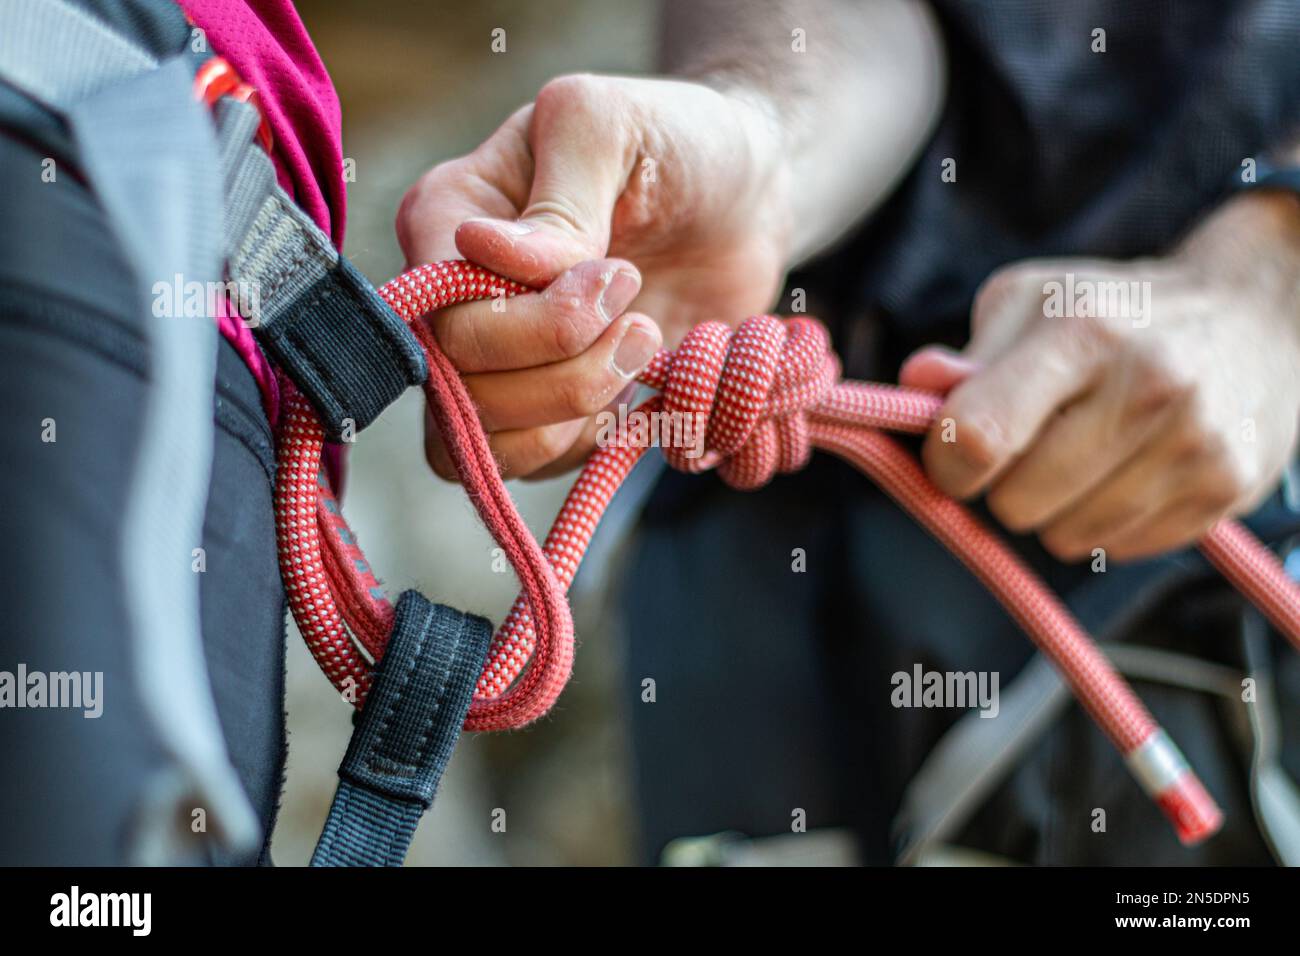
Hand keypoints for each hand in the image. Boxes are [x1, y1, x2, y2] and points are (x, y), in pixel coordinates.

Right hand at [397, 74, 792, 478]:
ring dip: (578, 405)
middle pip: (461, 381)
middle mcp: (453, 297)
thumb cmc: (672, 145)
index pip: (442, 312)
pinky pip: (533, 462)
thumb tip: (485, 252)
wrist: (741, 202)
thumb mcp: (613, 127)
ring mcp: (493, 362)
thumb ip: (556, 196)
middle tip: (641, 311)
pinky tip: (639, 383)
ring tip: (646, 343)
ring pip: (483, 440)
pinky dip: (593, 440)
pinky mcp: (542, 411)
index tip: (618, 275)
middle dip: (566, 363)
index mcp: (447, 217)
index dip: (531, 319)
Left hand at [901, 193, 1299, 562]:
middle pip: (1017, 502)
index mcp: (1083, 331)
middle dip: (1005, 482)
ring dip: (1057, 508)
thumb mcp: (1031, 302)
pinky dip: (1108, 521)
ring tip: (1088, 450)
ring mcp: (1196, 443)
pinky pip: (1120, 549)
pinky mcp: (1228, 489)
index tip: (950, 452)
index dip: (943, 461)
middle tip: (1033, 442)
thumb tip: (917, 389)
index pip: (976, 436)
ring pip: (1065, 538)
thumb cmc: (1114, 311)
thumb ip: (966, 356)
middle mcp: (1149, 386)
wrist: (1254, 316)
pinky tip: (1129, 468)